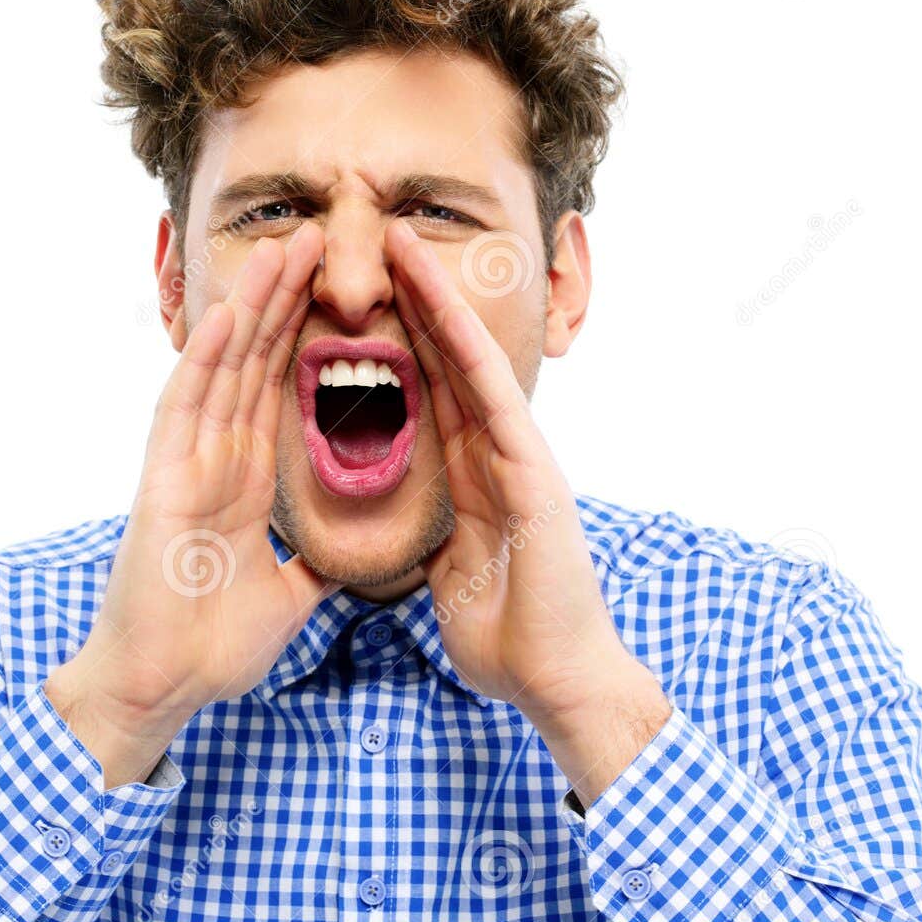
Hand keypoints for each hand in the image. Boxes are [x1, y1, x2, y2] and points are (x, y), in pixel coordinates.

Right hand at [45, 225, 333, 785]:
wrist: (165, 688)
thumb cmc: (213, 646)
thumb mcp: (289, 595)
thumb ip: (312, 561)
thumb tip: (348, 552)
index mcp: (247, 479)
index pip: (281, 389)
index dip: (305, 336)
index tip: (337, 287)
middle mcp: (216, 458)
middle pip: (255, 361)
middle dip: (284, 299)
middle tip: (315, 237)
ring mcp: (187, 463)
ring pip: (223, 368)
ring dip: (252, 307)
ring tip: (282, 248)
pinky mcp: (163, 478)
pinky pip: (186, 405)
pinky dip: (207, 357)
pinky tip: (231, 312)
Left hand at [386, 222, 670, 802]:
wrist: (554, 683)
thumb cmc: (507, 638)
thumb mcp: (450, 574)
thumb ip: (436, 537)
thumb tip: (411, 529)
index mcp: (475, 477)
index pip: (432, 391)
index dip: (402, 339)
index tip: (367, 294)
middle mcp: (500, 454)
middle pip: (451, 360)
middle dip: (418, 297)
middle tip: (382, 238)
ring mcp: (522, 458)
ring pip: (473, 362)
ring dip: (439, 300)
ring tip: (404, 245)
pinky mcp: (535, 475)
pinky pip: (494, 400)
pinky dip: (467, 350)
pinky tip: (441, 306)